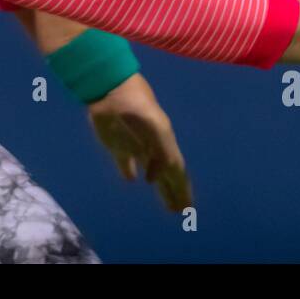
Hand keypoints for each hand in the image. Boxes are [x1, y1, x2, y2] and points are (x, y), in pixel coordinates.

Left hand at [87, 74, 192, 211]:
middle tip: (179, 211)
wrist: (112, 86)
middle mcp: (153, 147)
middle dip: (174, 192)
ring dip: (159, 186)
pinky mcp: (116, 143)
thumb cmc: (134, 105)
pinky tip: (131, 179)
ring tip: (166, 204)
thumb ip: (160, 152)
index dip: (182, 189)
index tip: (187, 208)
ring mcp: (135, 145)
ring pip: (151, 171)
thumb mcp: (153, 126)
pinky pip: (126, 161)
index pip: (176, 172)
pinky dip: (129, 170)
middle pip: (167, 174)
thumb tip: (153, 180)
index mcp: (164, 143)